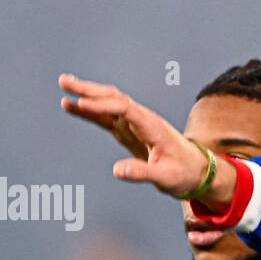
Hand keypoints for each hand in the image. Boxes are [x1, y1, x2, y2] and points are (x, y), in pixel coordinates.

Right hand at [58, 73, 209, 198]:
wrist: (196, 171)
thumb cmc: (184, 173)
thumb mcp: (165, 178)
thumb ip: (142, 173)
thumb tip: (116, 170)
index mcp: (152, 126)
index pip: (125, 108)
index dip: (103, 105)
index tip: (81, 104)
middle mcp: (142, 120)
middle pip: (114, 98)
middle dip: (89, 90)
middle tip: (64, 81)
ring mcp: (134, 124)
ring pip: (108, 103)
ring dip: (87, 94)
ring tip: (63, 85)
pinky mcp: (128, 132)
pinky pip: (105, 117)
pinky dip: (89, 111)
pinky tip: (70, 105)